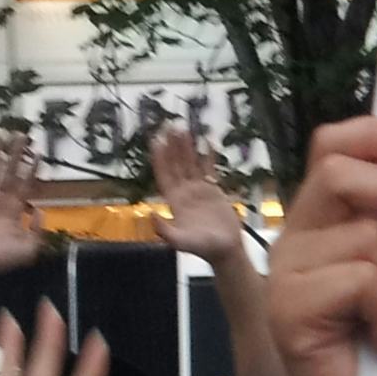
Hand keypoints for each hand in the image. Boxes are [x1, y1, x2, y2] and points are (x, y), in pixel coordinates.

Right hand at [0, 134, 43, 274]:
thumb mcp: (28, 250)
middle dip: (16, 153)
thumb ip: (37, 233)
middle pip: (10, 171)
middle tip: (22, 134)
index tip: (40, 152)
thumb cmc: (1, 260)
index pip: (28, 184)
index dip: (34, 169)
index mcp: (16, 208)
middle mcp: (1, 199)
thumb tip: (40, 212)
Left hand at [150, 127, 245, 264]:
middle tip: (171, 125)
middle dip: (173, 145)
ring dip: (187, 146)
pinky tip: (208, 141)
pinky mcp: (213, 190)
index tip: (157, 140)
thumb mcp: (182, 242)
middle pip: (176, 163)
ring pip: (191, 163)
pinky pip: (209, 168)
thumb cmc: (204, 248)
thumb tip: (150, 214)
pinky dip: (208, 155)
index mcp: (174, 200)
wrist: (226, 250)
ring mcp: (198, 189)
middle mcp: (184, 191)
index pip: (164, 174)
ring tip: (185, 127)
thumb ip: (165, 230)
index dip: (160, 157)